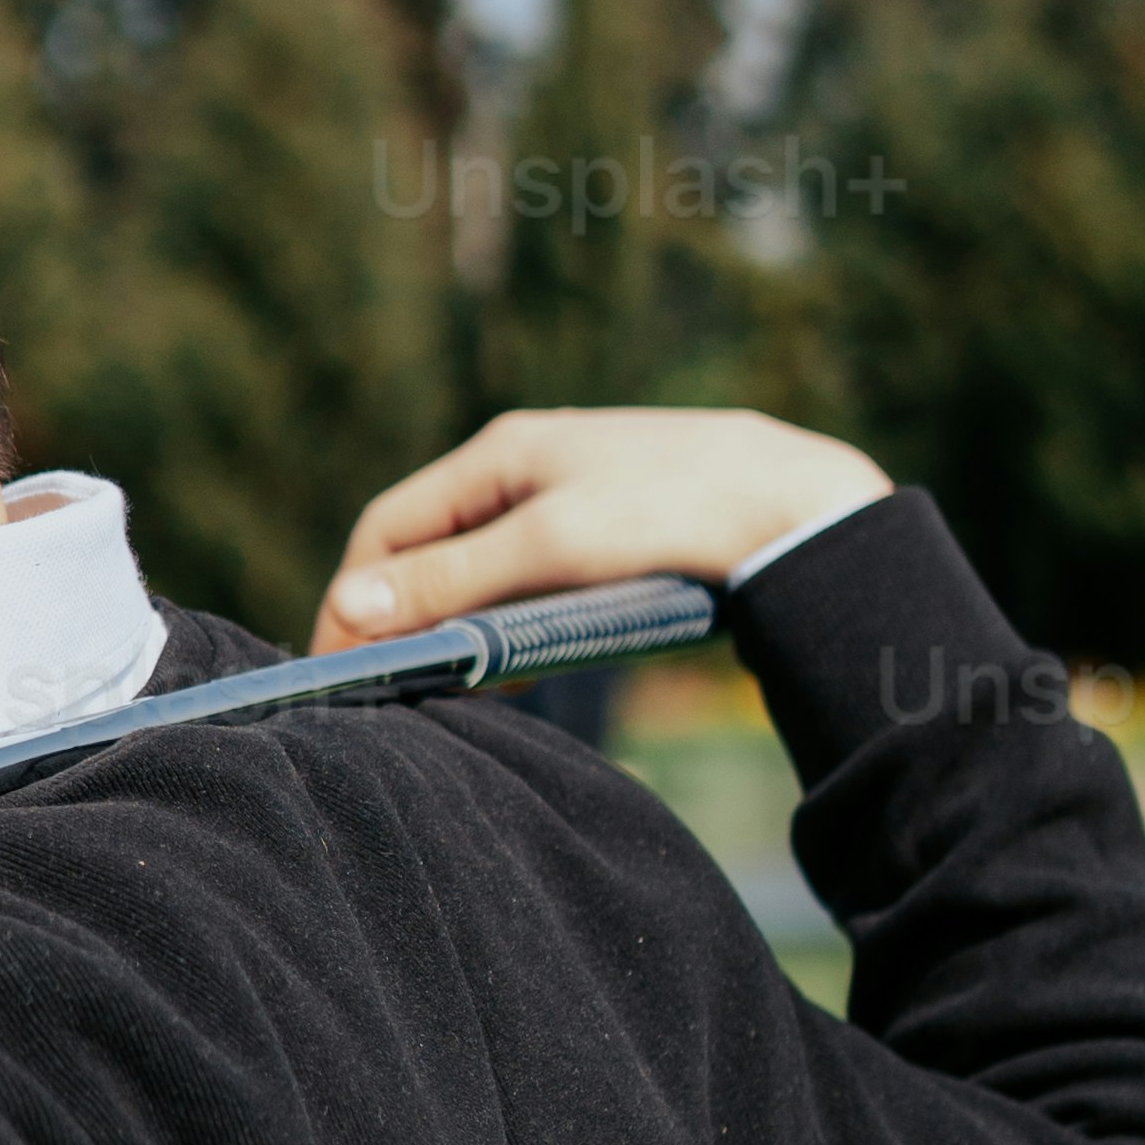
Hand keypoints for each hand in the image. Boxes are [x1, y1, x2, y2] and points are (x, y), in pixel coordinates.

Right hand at [312, 409, 888, 652]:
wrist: (799, 507)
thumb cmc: (672, 513)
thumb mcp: (551, 546)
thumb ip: (450, 579)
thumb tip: (348, 607)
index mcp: (499, 454)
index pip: (388, 529)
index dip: (355, 599)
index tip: (344, 669)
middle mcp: (526, 471)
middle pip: (430, 551)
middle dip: (402, 618)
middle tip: (393, 690)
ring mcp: (569, 504)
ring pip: (481, 574)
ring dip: (457, 628)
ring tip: (452, 688)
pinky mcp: (609, 540)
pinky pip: (531, 586)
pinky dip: (510, 627)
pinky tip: (520, 666)